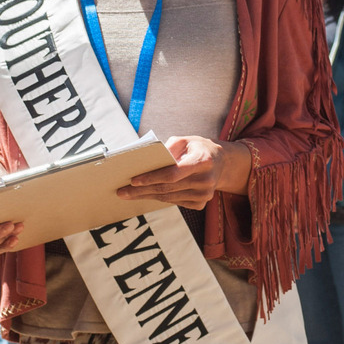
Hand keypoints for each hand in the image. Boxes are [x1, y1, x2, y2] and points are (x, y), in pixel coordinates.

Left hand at [119, 136, 249, 209]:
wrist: (221, 164)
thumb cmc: (198, 148)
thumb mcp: (186, 140)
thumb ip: (168, 148)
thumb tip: (147, 159)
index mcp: (203, 161)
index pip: (173, 174)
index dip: (152, 178)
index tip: (133, 180)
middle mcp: (206, 181)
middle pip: (167, 188)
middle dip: (142, 190)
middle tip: (122, 191)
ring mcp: (205, 195)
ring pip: (169, 198)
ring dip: (147, 196)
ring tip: (128, 194)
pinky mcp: (201, 204)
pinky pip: (175, 202)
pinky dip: (159, 198)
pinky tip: (147, 195)